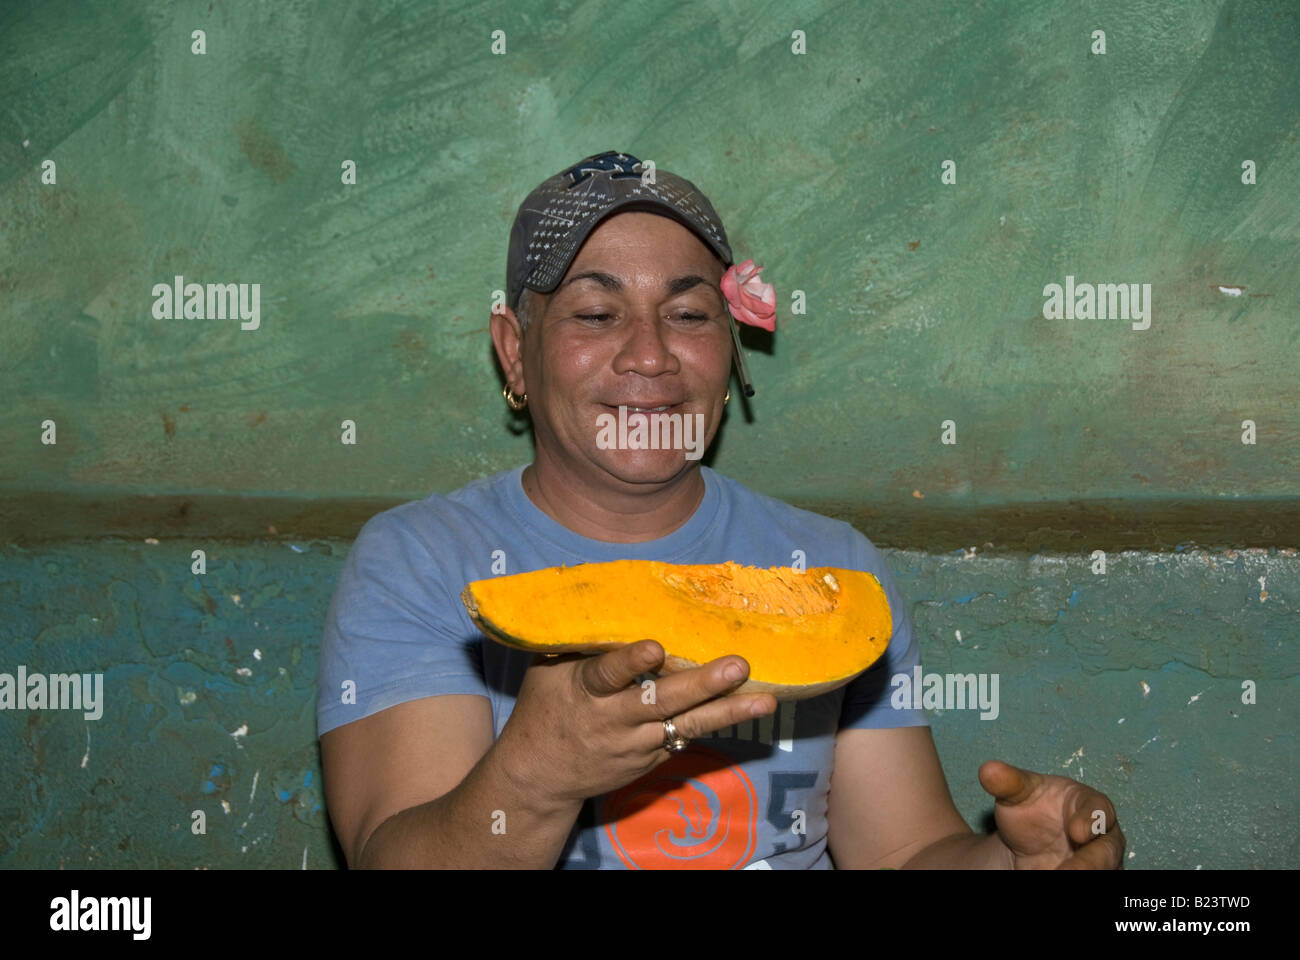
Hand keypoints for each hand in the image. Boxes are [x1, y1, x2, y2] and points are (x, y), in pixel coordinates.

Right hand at [495, 640, 776, 806]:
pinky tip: (750, 710)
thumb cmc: (543, 708)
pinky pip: (687, 737)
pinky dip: (717, 723)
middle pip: (662, 702)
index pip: (609, 675)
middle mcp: (614, 720)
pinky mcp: (651, 758)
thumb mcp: (547, 670)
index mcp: (585, 691)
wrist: (539, 777)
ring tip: (766, 700)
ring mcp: (636, 744)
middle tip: (737, 665)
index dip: (631, 663)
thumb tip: (598, 590)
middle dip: (702, 685)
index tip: (655, 648)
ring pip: (686, 725)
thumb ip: (576, 640)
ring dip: (727, 712)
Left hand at [979, 760, 1124, 868]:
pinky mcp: (1089, 877)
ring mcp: (1098, 864)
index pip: (1099, 811)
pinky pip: (1089, 883)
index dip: (1091, 821)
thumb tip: (987, 770)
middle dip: (1089, 864)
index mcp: (1091, 806)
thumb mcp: (1017, 793)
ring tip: (1054, 875)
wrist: (1029, 838)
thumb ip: (1007, 782)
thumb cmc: (1032, 807)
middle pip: (1105, 853)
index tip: (1076, 832)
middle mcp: (1102, 838)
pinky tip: (1040, 875)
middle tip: (1067, 872)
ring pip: (1101, 873)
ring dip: (1081, 876)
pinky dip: (1068, 882)